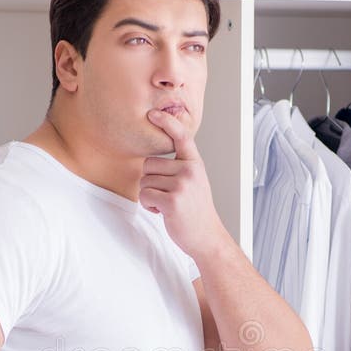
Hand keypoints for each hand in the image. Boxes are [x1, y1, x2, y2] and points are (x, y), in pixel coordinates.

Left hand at [140, 108, 226, 261]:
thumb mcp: (195, 182)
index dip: (166, 122)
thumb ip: (180, 167)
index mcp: (195, 164)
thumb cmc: (196, 210)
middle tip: (166, 195)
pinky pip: (145, 195)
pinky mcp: (172, 201)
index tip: (152, 114)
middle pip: (149, 164)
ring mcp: (181, 185)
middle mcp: (189, 171)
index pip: (181, 136)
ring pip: (144, 181)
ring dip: (149, 195)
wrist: (206, 236)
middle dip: (150, 181)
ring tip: (166, 204)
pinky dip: (148, 205)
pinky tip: (162, 211)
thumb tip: (153, 160)